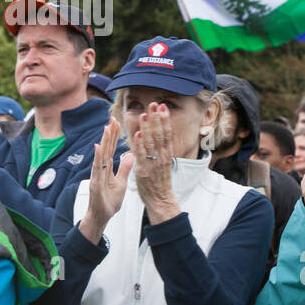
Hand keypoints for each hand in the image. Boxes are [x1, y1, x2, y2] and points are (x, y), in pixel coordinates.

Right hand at [80, 118, 132, 243]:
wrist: (102, 216)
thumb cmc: (109, 201)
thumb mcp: (121, 183)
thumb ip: (124, 169)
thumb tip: (130, 155)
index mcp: (108, 168)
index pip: (111, 149)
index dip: (114, 136)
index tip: (117, 122)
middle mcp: (101, 169)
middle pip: (106, 148)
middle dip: (109, 133)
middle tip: (112, 119)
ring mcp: (97, 175)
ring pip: (101, 155)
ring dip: (104, 141)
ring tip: (107, 128)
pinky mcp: (96, 183)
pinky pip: (97, 169)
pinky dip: (98, 158)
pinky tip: (98, 147)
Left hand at [134, 103, 178, 223]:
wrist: (160, 199)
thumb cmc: (160, 181)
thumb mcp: (163, 162)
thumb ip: (160, 148)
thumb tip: (159, 135)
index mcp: (166, 153)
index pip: (167, 132)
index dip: (164, 119)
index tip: (162, 106)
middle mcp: (162, 156)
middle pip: (160, 134)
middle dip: (157, 118)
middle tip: (154, 104)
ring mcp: (153, 163)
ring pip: (151, 143)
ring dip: (147, 128)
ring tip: (144, 115)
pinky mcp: (144, 171)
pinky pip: (141, 156)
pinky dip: (139, 145)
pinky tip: (137, 135)